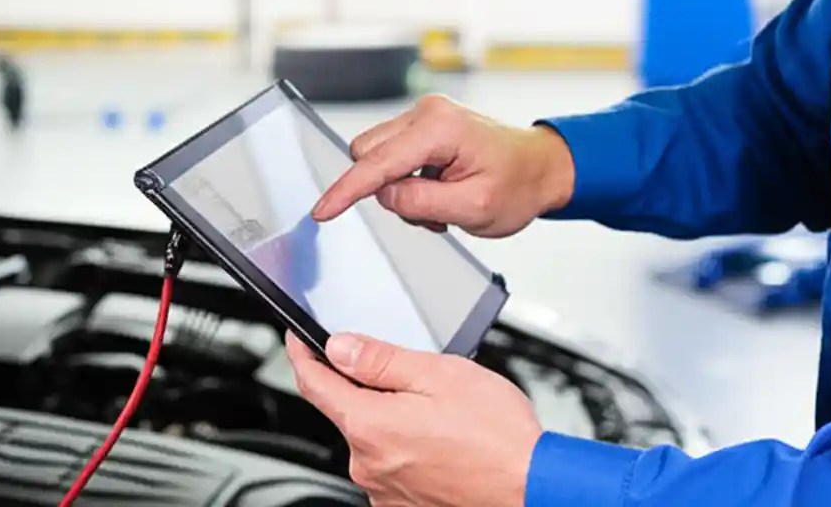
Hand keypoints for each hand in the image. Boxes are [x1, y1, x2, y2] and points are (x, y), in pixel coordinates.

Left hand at [286, 332, 542, 506]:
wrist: (532, 488)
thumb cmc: (498, 438)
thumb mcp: (440, 375)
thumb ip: (382, 360)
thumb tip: (340, 347)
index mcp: (370, 425)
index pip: (314, 383)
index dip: (302, 354)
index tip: (298, 339)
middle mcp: (368, 464)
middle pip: (348, 411)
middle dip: (371, 389)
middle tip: (417, 378)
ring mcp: (384, 490)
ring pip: (374, 439)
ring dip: (395, 421)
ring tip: (445, 416)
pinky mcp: (403, 505)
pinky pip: (393, 466)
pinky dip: (409, 449)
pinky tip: (444, 443)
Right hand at [311, 95, 574, 237]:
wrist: (542, 168)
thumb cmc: (518, 184)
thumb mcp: (473, 207)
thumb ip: (422, 202)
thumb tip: (384, 195)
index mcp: (440, 128)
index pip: (378, 163)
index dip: (347, 190)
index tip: (323, 209)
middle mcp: (427, 113)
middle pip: (369, 154)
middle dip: (386, 190)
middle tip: (430, 212)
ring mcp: (425, 116)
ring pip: (378, 158)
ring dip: (400, 189)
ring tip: (441, 201)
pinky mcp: (424, 127)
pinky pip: (394, 157)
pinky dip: (408, 181)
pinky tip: (439, 190)